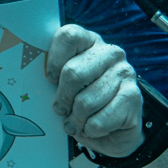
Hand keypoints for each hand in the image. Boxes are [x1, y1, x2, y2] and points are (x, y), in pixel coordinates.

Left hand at [47, 24, 143, 158]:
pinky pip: (99, 120)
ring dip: (77, 120)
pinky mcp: (134, 97)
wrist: (116, 130)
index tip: (51, 80)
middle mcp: (110, 53)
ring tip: (77, 123)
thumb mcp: (65, 86)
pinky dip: (91, 130)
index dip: (54, 61)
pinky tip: (94, 128)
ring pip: (85, 102)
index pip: (68, 36)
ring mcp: (124, 73)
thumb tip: (33, 86)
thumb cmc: (85, 103)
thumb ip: (54, 78)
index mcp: (90, 41)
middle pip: (73, 73)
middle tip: (62, 110)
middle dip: (63, 99)